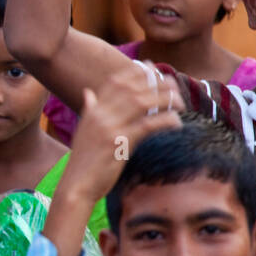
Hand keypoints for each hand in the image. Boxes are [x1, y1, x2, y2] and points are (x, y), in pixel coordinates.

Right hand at [63, 62, 183, 202]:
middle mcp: (98, 115)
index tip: (153, 69)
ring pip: (141, 102)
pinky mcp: (118, 143)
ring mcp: (107, 128)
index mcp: (92, 111)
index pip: (114, 81)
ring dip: (164, 99)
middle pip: (131, 88)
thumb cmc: (83, 162)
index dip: (135, 72)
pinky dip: (165, 121)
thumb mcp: (83, 132)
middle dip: (155, 82)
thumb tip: (88, 93)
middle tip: (174, 83)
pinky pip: (147, 126)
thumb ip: (89, 110)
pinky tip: (176, 122)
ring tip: (180, 101)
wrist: (75, 186)